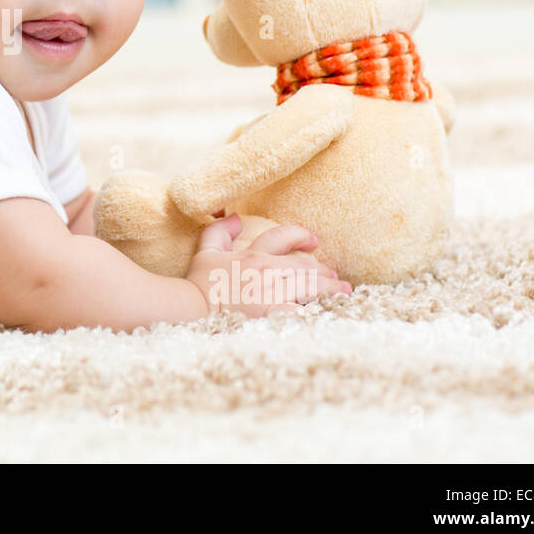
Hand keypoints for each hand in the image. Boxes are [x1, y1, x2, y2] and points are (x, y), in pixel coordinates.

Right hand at [184, 213, 351, 317]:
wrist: (190, 310)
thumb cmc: (198, 284)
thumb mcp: (205, 252)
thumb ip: (219, 233)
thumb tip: (234, 217)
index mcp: (253, 255)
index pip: (283, 237)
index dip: (301, 236)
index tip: (314, 241)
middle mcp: (268, 271)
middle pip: (306, 266)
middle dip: (323, 270)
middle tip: (335, 276)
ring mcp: (274, 294)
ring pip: (313, 286)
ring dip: (331, 289)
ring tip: (343, 292)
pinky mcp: (276, 315)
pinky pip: (307, 312)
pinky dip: (321, 312)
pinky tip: (332, 314)